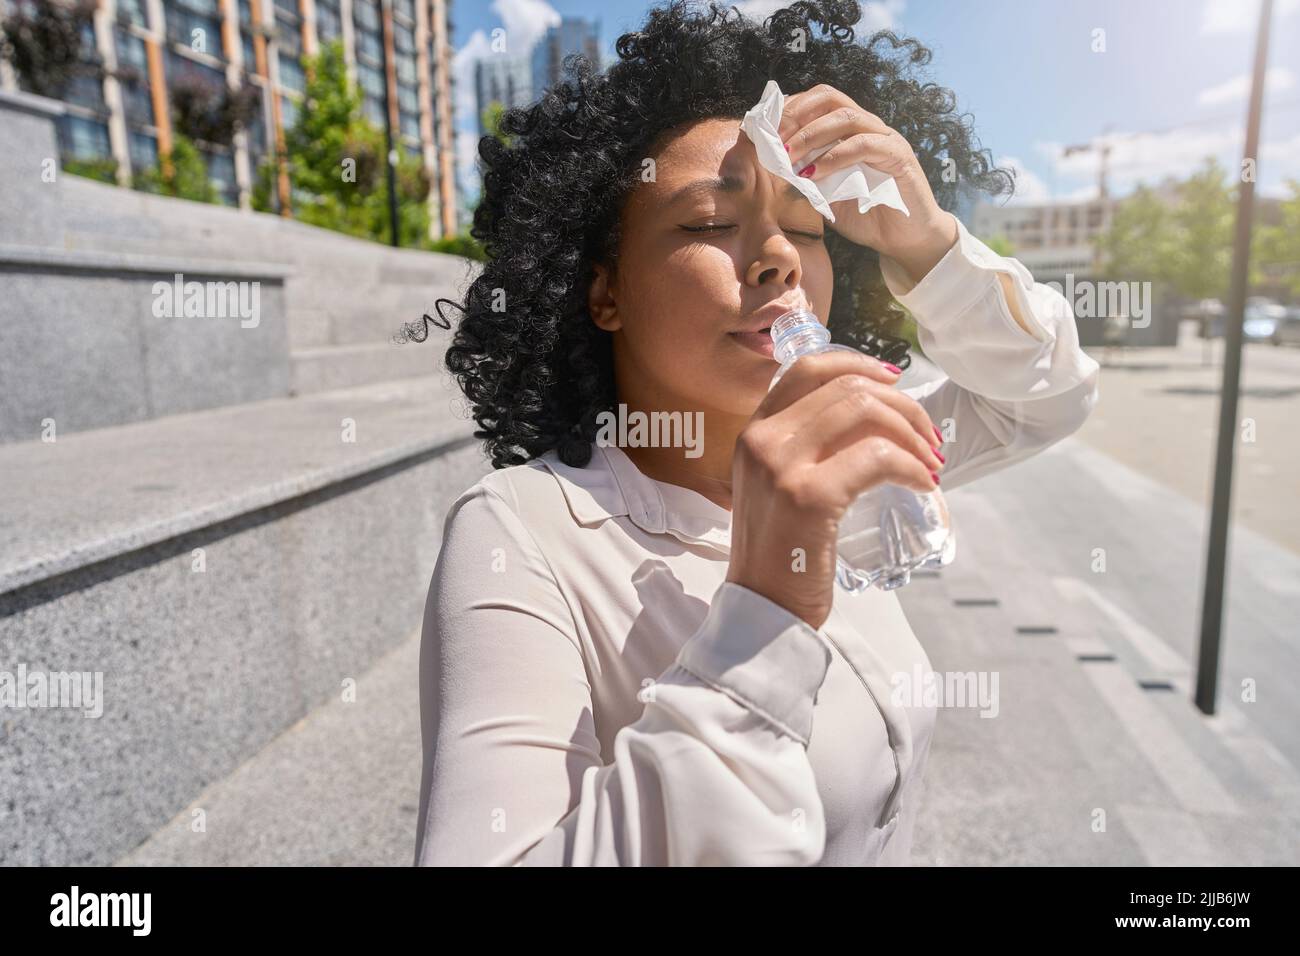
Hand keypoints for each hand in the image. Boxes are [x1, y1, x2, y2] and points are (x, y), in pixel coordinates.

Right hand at [725, 351, 944, 629]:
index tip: (895, 381)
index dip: (858, 364)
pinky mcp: (808, 496)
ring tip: (931, 462)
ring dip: (912, 432)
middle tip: (930, 438)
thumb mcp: (777, 489)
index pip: (807, 369)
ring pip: (865, 410)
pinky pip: (877, 457)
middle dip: (903, 405)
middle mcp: (761, 439)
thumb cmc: (783, 556)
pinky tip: (924, 484)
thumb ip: (805, 452)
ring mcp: (781, 465)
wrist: (763, 611)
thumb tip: (873, 422)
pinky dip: (911, 466)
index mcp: (752, 432)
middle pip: (846, 387)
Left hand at [778, 83, 958, 282]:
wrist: (905, 241)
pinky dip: (835, 157)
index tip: (765, 130)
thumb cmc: (867, 216)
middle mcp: (869, 127)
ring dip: (811, 134)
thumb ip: (807, 176)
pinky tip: (814, 173)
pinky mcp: (899, 157)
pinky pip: (864, 145)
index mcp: (851, 131)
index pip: (818, 101)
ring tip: (789, 156)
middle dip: (797, 115)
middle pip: (830, 98)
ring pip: (846, 117)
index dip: (790, 110)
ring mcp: (886, 138)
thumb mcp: (827, 194)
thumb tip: (773, 165)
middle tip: (774, 140)